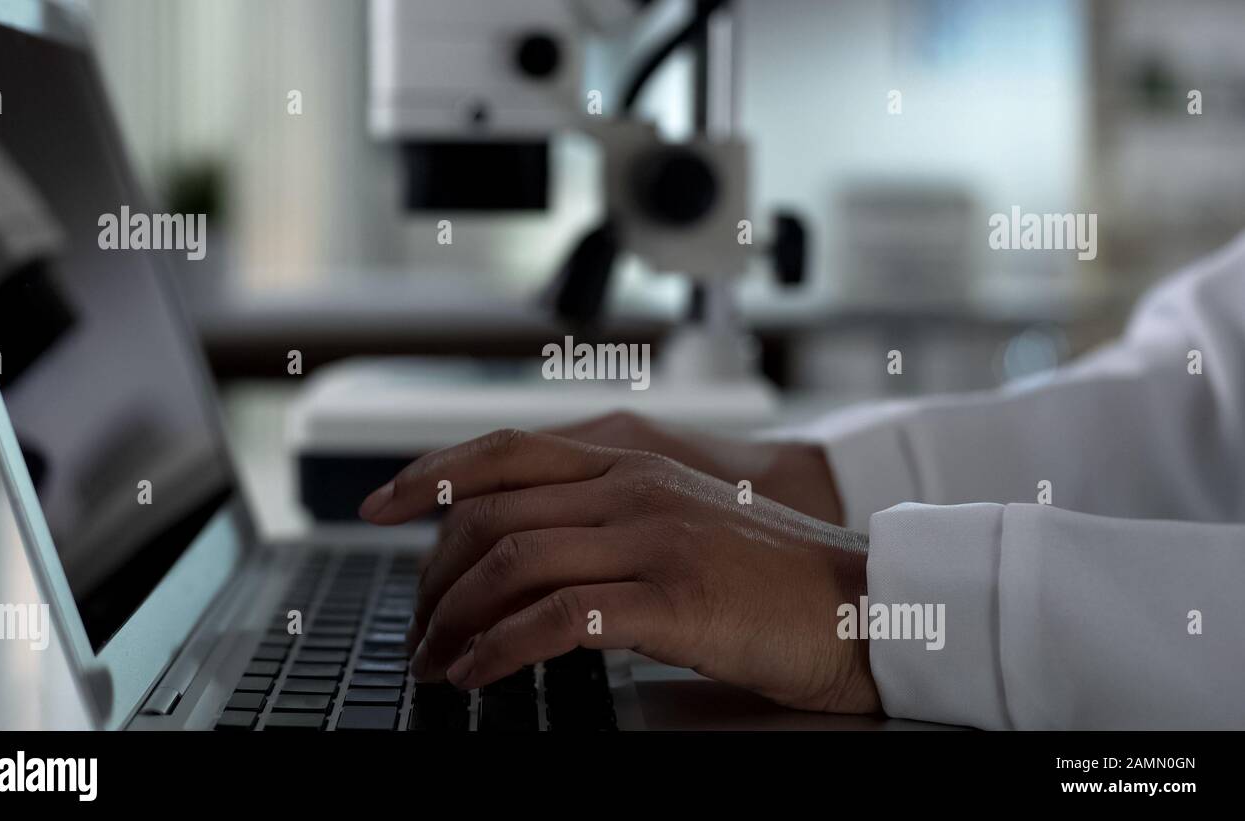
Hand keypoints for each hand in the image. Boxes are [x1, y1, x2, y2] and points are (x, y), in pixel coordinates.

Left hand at [358, 429, 879, 713]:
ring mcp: (654, 537)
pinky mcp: (675, 596)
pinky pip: (557, 619)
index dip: (428, 472)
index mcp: (631, 460)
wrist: (867, 602)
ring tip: (435, 663)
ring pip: (512, 562)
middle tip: (416, 626)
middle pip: (491, 512)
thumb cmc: (772, 575)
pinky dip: (500, 650)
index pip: (504, 450)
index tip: (377, 504)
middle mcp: (634, 486)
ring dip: (455, 619)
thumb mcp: (680, 521)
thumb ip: (606, 518)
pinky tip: (480, 675)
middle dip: (431, 575)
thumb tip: (522, 550)